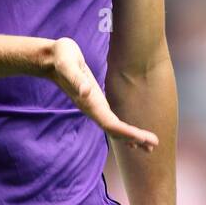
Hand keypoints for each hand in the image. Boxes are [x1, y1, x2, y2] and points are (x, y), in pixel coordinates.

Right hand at [39, 38, 158, 151]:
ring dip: (130, 137)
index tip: (143, 139)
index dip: (127, 132)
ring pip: (113, 128)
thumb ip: (75, 78)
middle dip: (134, 138)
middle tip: (154, 145)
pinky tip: (131, 135)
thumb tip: (85, 91)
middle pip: (114, 130)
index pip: (111, 124)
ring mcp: (93, 107)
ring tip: (148, 146)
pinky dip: (123, 130)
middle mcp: (92, 109)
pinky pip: (111, 121)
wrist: (51, 59)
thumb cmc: (62, 58)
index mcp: (89, 103)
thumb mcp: (67, 64)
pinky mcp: (95, 102)